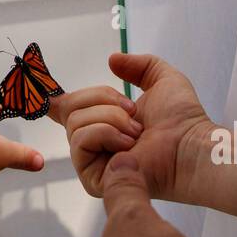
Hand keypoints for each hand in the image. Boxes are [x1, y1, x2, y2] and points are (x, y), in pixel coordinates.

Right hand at [51, 53, 215, 201]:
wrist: (190, 145)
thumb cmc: (183, 118)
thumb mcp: (162, 78)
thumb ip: (138, 65)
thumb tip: (111, 59)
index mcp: (104, 120)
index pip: (64, 108)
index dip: (51, 98)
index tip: (47, 91)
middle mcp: (93, 141)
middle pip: (68, 106)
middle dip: (102, 98)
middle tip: (133, 111)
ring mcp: (91, 160)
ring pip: (75, 122)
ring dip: (110, 118)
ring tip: (136, 131)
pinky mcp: (91, 177)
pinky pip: (80, 140)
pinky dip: (106, 133)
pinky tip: (128, 143)